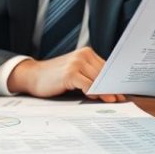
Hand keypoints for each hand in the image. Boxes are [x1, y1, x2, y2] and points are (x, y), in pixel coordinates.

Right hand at [6, 47, 125, 101]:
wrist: (32, 76)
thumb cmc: (54, 77)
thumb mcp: (74, 72)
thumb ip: (90, 75)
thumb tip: (110, 89)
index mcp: (86, 53)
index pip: (106, 68)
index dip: (114, 81)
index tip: (122, 91)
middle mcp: (82, 55)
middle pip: (104, 74)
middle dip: (112, 88)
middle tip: (120, 99)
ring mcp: (76, 63)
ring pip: (97, 80)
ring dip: (105, 92)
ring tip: (112, 100)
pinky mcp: (70, 73)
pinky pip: (87, 85)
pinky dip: (94, 93)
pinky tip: (97, 99)